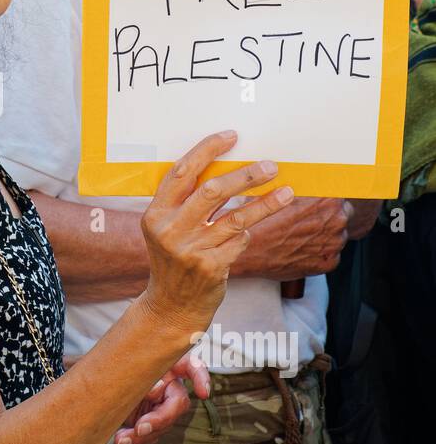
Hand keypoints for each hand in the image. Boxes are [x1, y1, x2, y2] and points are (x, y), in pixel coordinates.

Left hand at [113, 348, 210, 443]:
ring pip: (164, 424)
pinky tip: (120, 439)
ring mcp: (163, 405)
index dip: (201, 378)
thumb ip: (143, 378)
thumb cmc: (118, 370)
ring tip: (121, 438)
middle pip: (178, 404)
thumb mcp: (127, 371)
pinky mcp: (153, 421)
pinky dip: (135, 439)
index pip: (193, 366)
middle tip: (140, 427)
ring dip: (143, 435)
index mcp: (169, 367)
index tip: (203, 393)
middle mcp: (170, 386)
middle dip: (160, 419)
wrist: (103, 383)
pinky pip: (152, 434)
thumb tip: (156, 389)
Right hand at [140, 131, 294, 342]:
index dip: (207, 150)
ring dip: (265, 204)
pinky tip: (251, 230)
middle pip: (213, 191)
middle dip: (246, 175)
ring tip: (286, 193)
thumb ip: (186, 202)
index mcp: (155, 213)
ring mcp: (190, 250)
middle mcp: (170, 230)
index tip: (232, 137)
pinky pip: (239, 241)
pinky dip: (248, 233)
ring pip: (236, 218)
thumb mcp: (167, 229)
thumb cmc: (174, 259)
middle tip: (270, 166)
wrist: (170, 306)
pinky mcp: (211, 268)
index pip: (182, 172)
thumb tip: (227, 166)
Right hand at [231, 196, 350, 279]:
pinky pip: (330, 253)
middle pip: (342, 212)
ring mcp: (334, 243)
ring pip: (337, 234)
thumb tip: (297, 175)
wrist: (248, 253)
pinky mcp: (328, 263)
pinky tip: (300, 248)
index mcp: (327, 198)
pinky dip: (318, 251)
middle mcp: (336, 220)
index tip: (317, 199)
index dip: (326, 195)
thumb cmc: (259, 222)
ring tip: (299, 234)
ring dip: (323, 233)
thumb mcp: (274, 192)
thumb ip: (295, 184)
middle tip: (304, 218)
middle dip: (326, 214)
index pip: (340, 190)